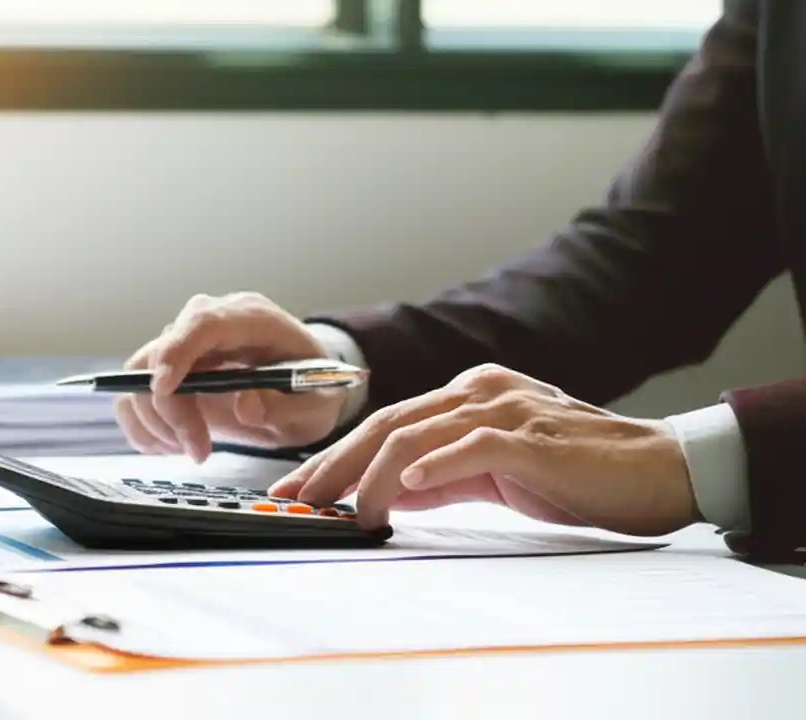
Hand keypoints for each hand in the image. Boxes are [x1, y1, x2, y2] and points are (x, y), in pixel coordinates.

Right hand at [115, 292, 347, 462]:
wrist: (307, 387)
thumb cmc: (313, 387)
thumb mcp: (318, 402)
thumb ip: (286, 404)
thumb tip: (245, 404)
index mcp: (251, 318)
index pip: (202, 322)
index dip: (177, 352)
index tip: (163, 391)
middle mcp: (211, 323)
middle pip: (160, 351)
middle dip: (170, 408)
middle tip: (198, 450)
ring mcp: (187, 344)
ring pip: (138, 373)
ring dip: (154, 421)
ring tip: (192, 449)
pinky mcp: (172, 369)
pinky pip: (136, 393)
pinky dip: (145, 425)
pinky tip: (173, 445)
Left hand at [269, 363, 699, 536]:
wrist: (659, 470)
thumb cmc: (579, 474)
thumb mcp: (495, 473)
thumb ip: (444, 475)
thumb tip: (388, 494)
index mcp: (469, 395)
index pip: (387, 423)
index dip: (337, 456)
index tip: (300, 489)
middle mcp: (480, 391)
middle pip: (388, 422)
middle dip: (335, 463)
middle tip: (298, 498)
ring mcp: (506, 409)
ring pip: (418, 432)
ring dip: (372, 474)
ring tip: (346, 507)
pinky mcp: (533, 437)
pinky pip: (473, 446)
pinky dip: (436, 465)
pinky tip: (406, 485)